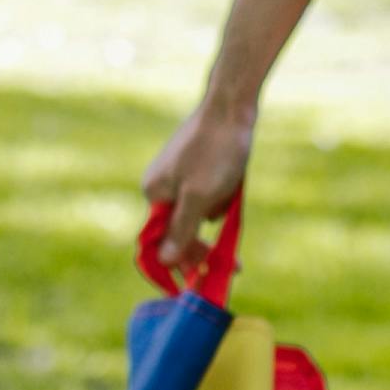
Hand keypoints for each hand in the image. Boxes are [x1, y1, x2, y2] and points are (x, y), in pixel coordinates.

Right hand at [143, 87, 256, 285]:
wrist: (233, 106)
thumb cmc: (216, 151)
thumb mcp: (199, 197)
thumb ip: (181, 230)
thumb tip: (163, 260)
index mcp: (154, 193)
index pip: (161, 241)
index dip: (180, 263)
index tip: (200, 282)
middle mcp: (160, 186)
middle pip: (179, 231)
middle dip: (205, 246)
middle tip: (234, 267)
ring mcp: (178, 176)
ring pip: (197, 214)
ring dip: (216, 216)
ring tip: (230, 196)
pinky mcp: (195, 168)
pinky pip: (207, 197)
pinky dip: (221, 199)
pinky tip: (232, 186)